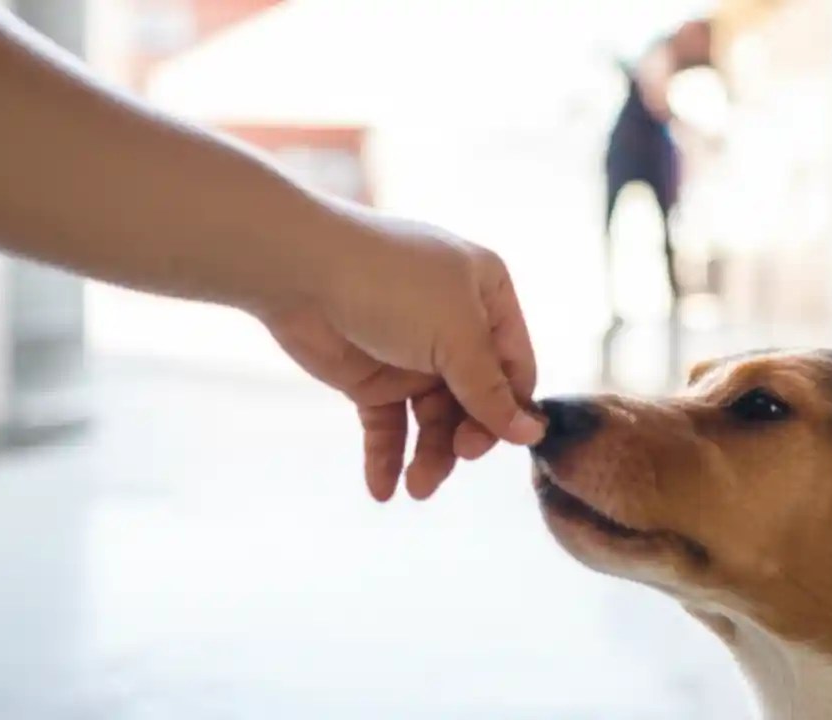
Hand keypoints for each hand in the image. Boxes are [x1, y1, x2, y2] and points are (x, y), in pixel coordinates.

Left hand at [260, 206, 542, 501]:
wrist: (298, 271)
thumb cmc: (392, 285)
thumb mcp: (456, 334)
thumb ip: (491, 390)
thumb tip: (533, 433)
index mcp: (488, 296)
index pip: (514, 367)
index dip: (509, 410)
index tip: (494, 443)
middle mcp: (455, 325)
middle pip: (475, 399)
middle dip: (464, 436)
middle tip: (454, 459)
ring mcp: (412, 353)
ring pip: (433, 418)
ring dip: (429, 456)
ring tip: (416, 488)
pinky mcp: (371, 378)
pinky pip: (389, 425)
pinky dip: (387, 457)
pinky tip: (383, 489)